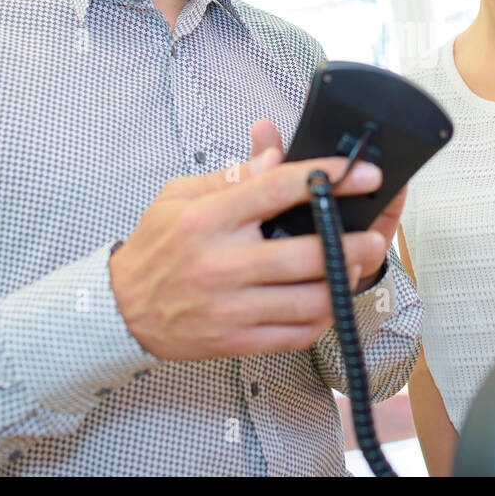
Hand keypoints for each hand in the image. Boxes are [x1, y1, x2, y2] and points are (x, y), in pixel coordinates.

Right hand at [108, 120, 389, 360]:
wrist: (120, 310)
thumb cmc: (155, 249)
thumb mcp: (178, 196)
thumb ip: (232, 177)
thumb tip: (276, 155)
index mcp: (208, 219)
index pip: (277, 188)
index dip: (326, 176)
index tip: (361, 172)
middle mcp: (223, 263)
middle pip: (307, 253)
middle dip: (353, 243)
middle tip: (374, 233)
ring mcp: (231, 307)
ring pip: (310, 298)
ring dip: (345, 282)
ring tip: (358, 266)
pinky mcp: (237, 341)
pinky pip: (296, 333)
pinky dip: (322, 317)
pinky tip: (329, 299)